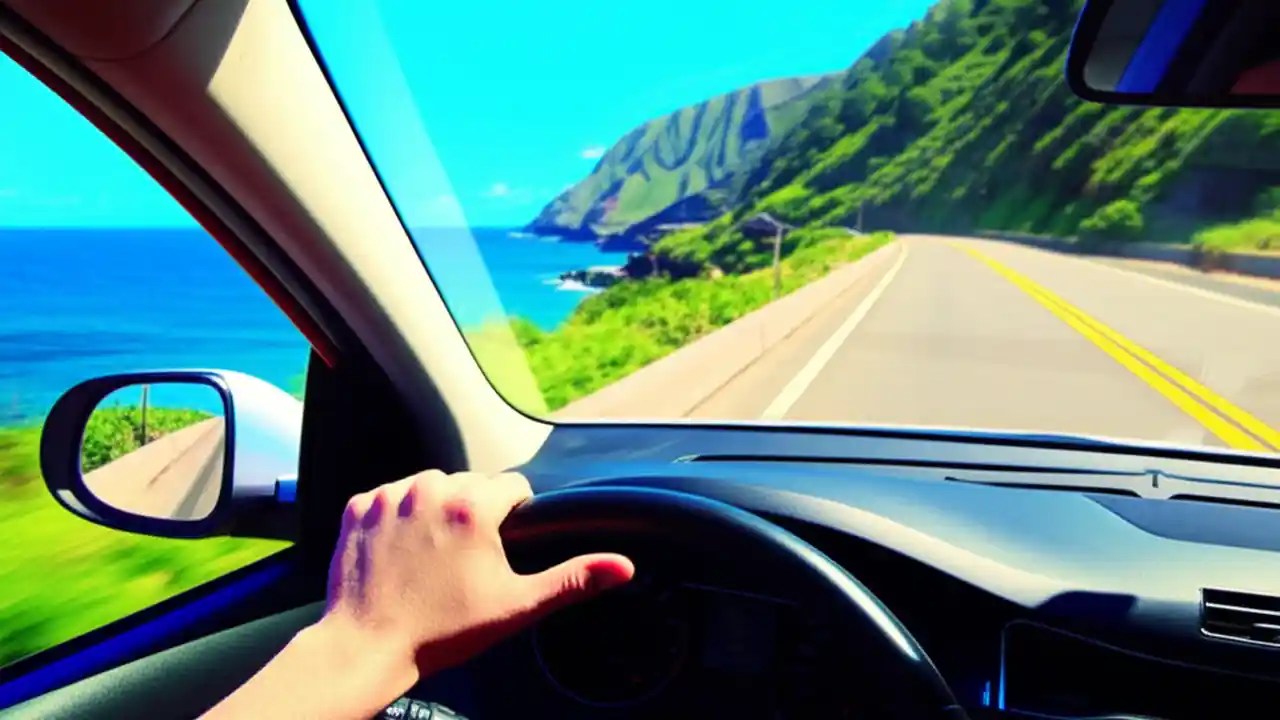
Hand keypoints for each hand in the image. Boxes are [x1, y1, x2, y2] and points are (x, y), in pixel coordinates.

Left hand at [319, 470, 633, 682]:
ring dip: (435, 510)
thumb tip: (623, 566)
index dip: (514, 518)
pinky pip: (391, 496)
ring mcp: (390, 494)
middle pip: (470, 484)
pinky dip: (397, 516)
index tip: (500, 548)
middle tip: (464, 561)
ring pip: (430, 486)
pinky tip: (400, 552)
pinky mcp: (359, 505)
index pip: (512, 487)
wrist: (366, 647)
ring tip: (431, 557)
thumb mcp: (515, 606)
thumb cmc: (441, 631)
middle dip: (473, 513)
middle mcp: (429, 487)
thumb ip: (572, 580)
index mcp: (472, 505)